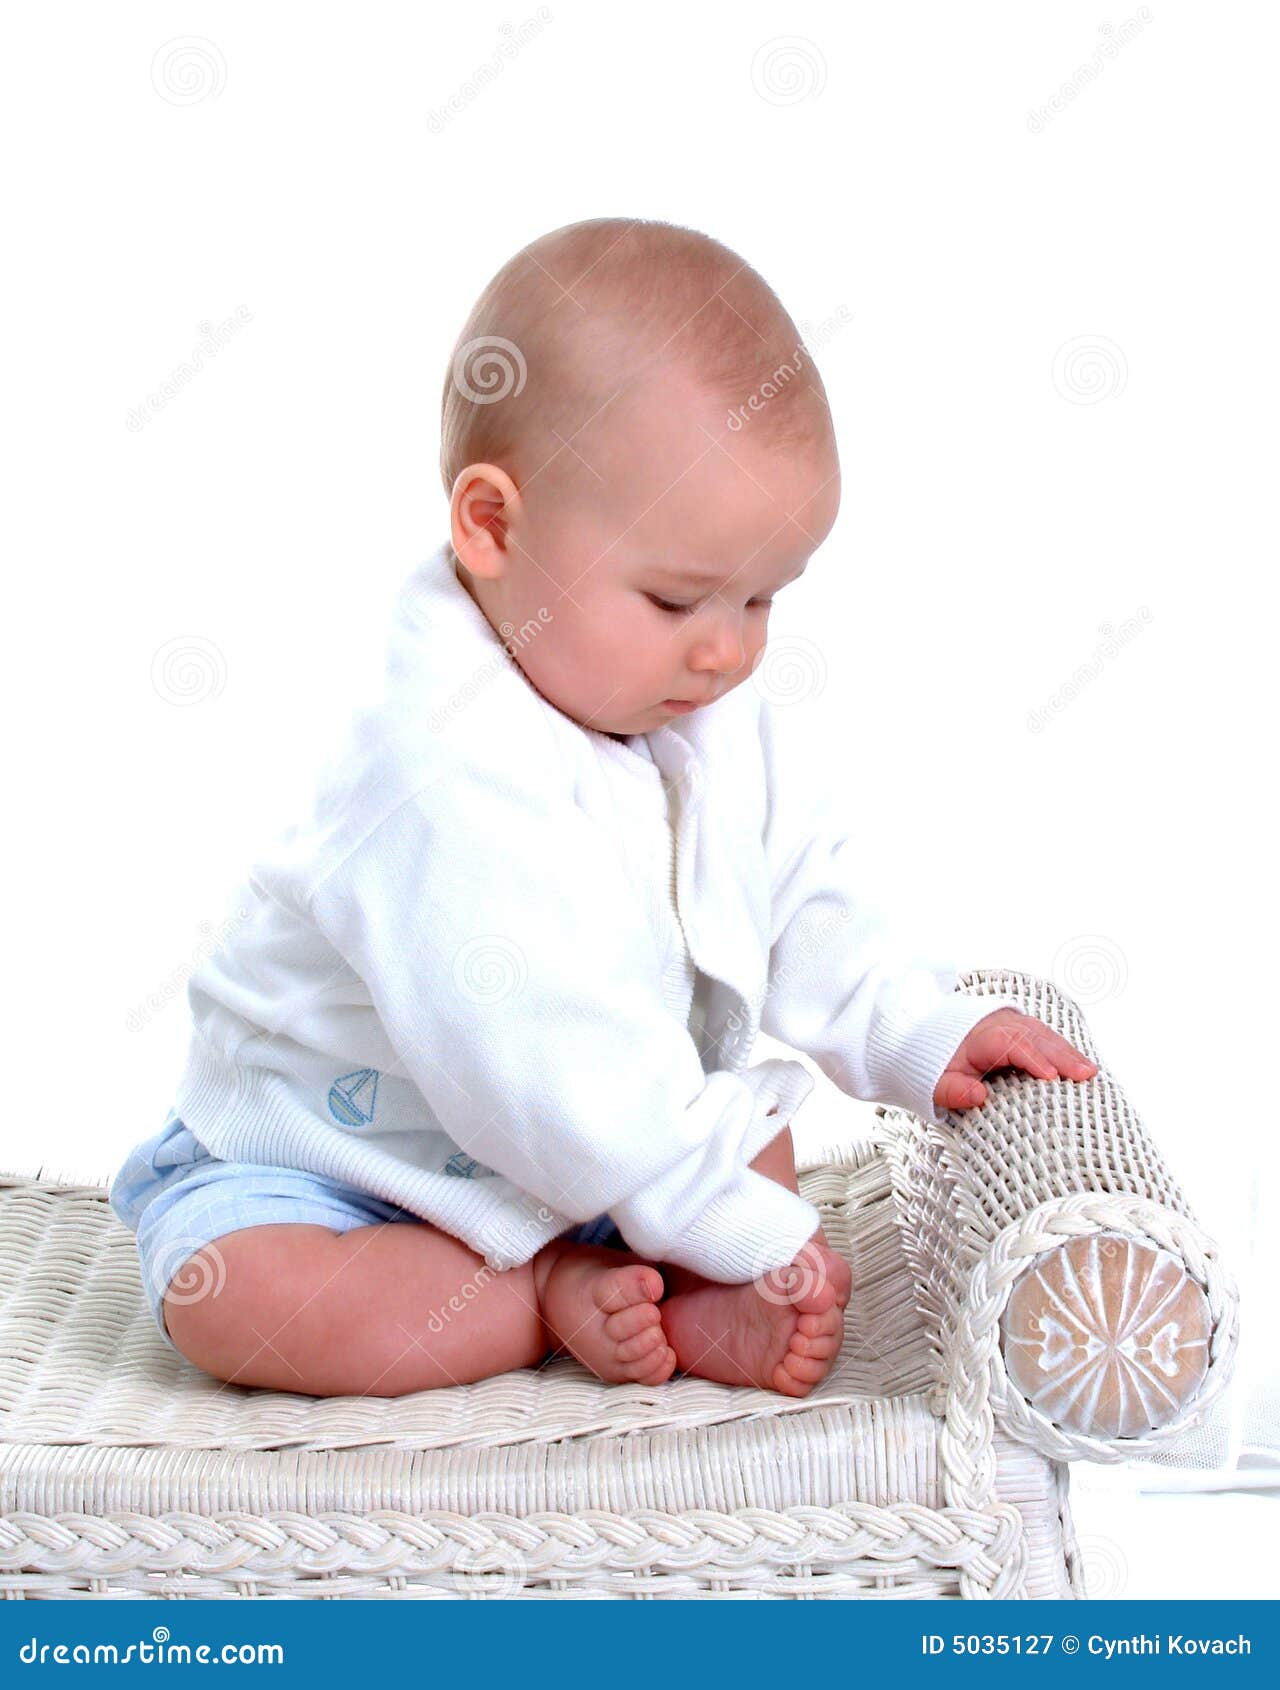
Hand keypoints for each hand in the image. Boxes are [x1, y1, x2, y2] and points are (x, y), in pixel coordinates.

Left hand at [932, 1007, 1097, 1111]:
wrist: (926, 1038)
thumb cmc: (936, 1066)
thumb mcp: (935, 1082)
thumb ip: (952, 1090)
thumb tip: (978, 1096)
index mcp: (978, 1037)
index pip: (1009, 1044)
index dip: (1031, 1058)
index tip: (1051, 1077)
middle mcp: (997, 1025)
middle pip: (1034, 1036)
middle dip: (1061, 1055)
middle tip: (1086, 1074)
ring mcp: (1010, 1023)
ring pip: (1043, 1034)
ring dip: (1067, 1052)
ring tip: (1090, 1071)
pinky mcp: (1018, 1028)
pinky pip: (1043, 1036)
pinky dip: (1062, 1049)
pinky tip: (1079, 1064)